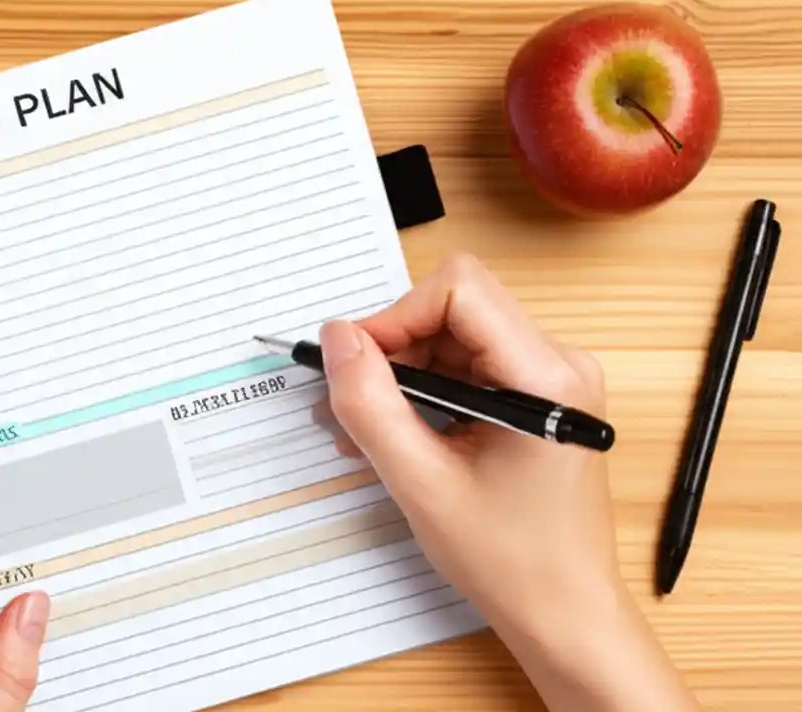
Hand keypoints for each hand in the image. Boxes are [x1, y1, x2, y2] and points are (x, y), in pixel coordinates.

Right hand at [315, 255, 695, 711]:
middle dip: (394, 348)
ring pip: (455, 336)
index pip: (459, 291)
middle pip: (455, 309)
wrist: (564, 611)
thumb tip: (338, 339)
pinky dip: (426, 392)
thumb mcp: (421, 483)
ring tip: (369, 431)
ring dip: (404, 374)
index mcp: (546, 377)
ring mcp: (552, 379)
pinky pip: (469, 366)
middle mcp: (560, 364)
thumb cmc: (511, 560)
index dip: (396, 316)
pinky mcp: (539, 396)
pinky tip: (399, 435)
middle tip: (351, 401)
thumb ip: (372, 405)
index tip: (355, 362)